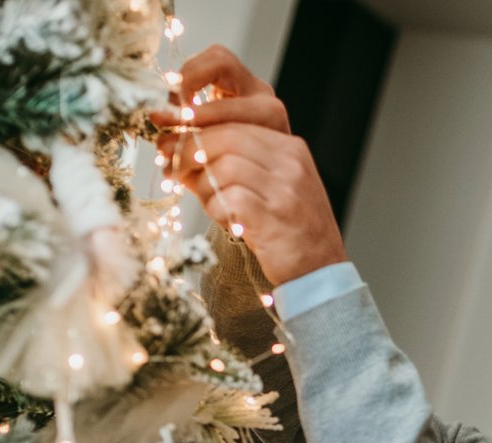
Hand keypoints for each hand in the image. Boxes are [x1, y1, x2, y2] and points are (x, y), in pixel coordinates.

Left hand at [151, 50, 345, 285]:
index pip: (235, 123)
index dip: (196, 131)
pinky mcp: (273, 218)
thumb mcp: (266, 187)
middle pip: (226, 139)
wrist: (320, 270)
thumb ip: (230, 165)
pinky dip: (216, 209)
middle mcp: (290, 163)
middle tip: (172, 169)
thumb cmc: (288, 229)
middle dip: (190, 152)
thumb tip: (175, 150)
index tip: (171, 143)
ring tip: (210, 203)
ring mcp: (284, 190)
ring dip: (204, 186)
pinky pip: (228, 200)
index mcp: (290, 149)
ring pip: (224, 167)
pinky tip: (225, 220)